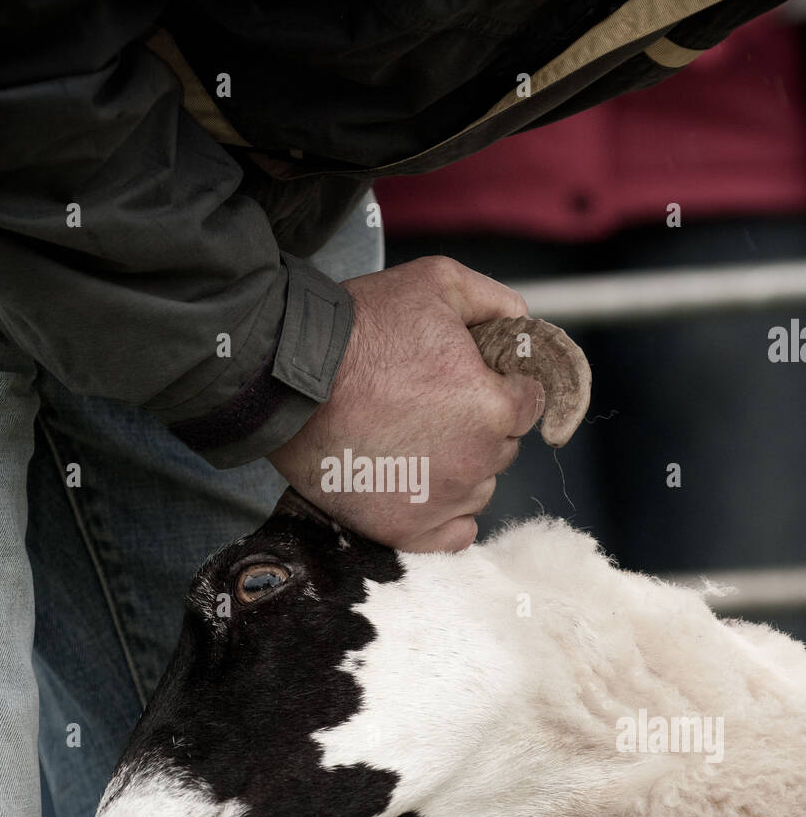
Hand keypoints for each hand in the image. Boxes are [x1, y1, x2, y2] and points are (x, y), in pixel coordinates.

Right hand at [268, 256, 543, 551]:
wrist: (287, 378)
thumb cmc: (359, 330)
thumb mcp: (436, 283)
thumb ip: (494, 300)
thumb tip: (523, 325)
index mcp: (492, 406)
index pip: (529, 404)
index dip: (501, 386)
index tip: (468, 379)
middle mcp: (475, 461)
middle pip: (502, 447)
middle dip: (478, 425)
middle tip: (429, 402)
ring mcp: (440, 501)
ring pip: (478, 487)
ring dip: (460, 467)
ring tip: (412, 438)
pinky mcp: (406, 531)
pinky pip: (454, 534)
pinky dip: (444, 514)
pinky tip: (420, 485)